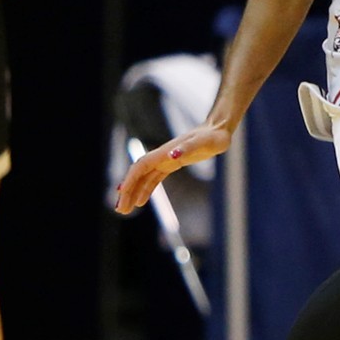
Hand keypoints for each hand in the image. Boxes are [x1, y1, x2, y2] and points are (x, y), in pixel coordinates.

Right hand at [114, 122, 231, 214]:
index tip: (121, 194)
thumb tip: (172, 156)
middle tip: (121, 210)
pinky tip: (141, 201)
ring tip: (126, 209)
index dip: (130, 180)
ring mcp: (166, 160)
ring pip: (144, 178)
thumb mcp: (202, 143)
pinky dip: (145, 189)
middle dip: (128, 191)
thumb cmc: (213, 137)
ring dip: (133, 192)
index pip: (140, 167)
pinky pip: (153, 178)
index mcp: (164, 152)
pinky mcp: (172, 164)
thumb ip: (187, 148)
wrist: (219, 129)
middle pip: (138, 174)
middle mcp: (161, 156)